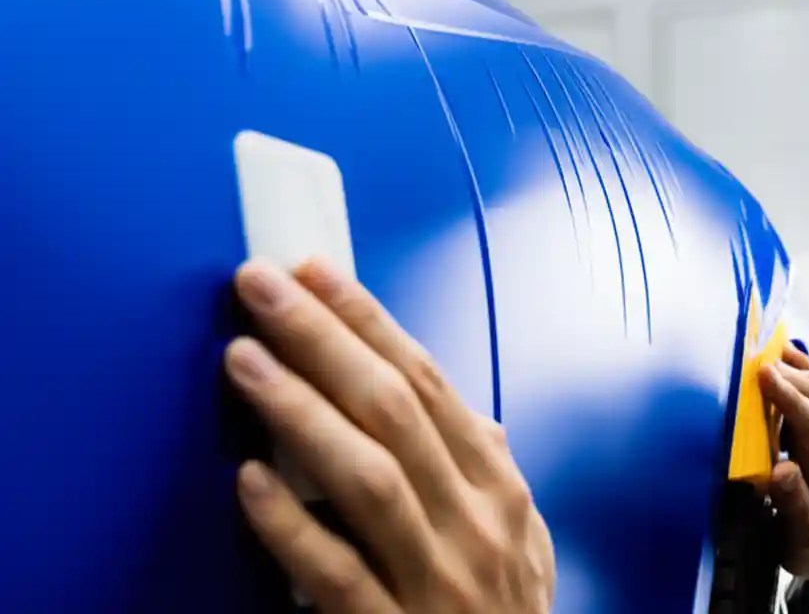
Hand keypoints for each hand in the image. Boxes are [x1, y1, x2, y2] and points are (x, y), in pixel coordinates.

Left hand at [223, 257, 554, 612]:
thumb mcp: (520, 541)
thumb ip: (489, 477)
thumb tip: (474, 419)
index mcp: (498, 489)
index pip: (431, 384)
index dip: (371, 323)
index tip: (316, 272)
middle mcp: (473, 524)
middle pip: (395, 412)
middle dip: (326, 340)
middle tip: (263, 287)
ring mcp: (436, 580)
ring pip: (368, 480)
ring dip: (302, 412)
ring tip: (245, 360)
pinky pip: (337, 575)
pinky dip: (292, 528)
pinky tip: (250, 484)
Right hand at [759, 344, 808, 588]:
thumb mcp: (803, 542)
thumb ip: (794, 507)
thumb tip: (782, 470)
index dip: (788, 396)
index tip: (763, 374)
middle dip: (786, 375)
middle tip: (746, 363)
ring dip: (791, 368)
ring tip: (757, 354)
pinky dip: (794, 369)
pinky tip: (775, 358)